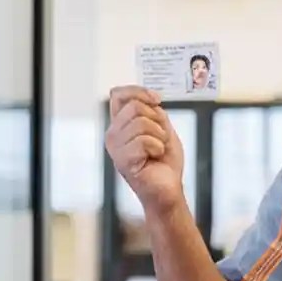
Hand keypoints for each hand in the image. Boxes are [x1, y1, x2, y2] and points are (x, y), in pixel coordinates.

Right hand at [106, 86, 185, 215]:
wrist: (169, 188)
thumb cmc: (164, 161)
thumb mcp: (162, 128)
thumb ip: (153, 111)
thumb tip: (149, 97)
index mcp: (120, 124)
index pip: (119, 94)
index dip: (139, 92)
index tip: (156, 100)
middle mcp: (113, 134)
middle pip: (134, 106)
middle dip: (156, 119)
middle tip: (160, 138)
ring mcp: (116, 148)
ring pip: (141, 123)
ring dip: (159, 136)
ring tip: (157, 149)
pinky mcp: (122, 161)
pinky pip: (144, 141)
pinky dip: (158, 148)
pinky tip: (154, 158)